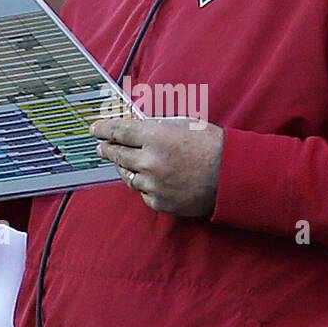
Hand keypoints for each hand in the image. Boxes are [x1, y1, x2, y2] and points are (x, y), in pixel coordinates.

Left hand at [90, 116, 223, 216]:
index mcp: (155, 135)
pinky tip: (150, 179)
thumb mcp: (183, 124)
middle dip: (107, 149)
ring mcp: (153, 184)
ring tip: (126, 162)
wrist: (232, 175)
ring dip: (126, 167)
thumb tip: (135, 127)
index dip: (104, 129)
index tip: (95, 129)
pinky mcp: (159, 202)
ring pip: (128, 175)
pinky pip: (143, 192)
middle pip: (117, 154)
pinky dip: (144, 185)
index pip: (119, 131)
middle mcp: (149, 160)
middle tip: (102, 146)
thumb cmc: (211, 145)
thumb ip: (156, 127)